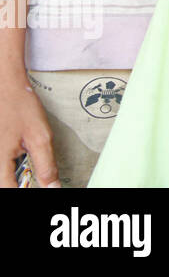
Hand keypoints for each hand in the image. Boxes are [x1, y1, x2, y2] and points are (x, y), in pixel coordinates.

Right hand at [0, 73, 57, 187]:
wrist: (4, 86)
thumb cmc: (20, 107)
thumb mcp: (40, 136)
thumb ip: (46, 164)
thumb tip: (52, 187)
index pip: (9, 189)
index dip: (25, 193)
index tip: (39, 190)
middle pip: (3, 182)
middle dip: (18, 184)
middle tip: (34, 179)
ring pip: (2, 174)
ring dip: (12, 176)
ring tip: (25, 167)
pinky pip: (1, 165)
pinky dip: (8, 168)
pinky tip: (18, 161)